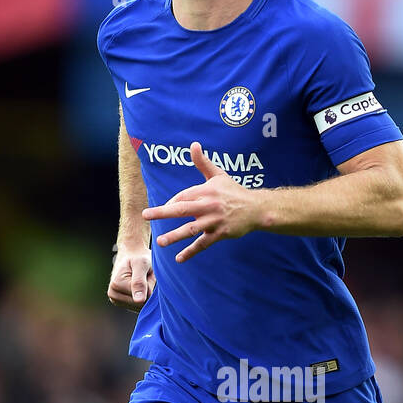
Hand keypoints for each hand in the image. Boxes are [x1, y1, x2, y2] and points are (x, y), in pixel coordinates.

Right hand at [108, 247, 154, 310]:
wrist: (133, 255)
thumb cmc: (139, 258)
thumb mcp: (141, 264)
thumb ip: (139, 282)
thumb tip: (139, 300)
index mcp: (116, 285)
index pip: (142, 298)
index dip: (150, 286)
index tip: (145, 273)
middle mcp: (113, 296)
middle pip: (141, 305)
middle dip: (148, 291)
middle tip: (145, 277)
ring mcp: (117, 301)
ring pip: (141, 307)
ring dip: (147, 294)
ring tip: (142, 281)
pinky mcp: (123, 304)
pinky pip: (139, 307)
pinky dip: (144, 298)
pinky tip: (140, 288)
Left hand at [143, 142, 259, 261]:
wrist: (257, 209)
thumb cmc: (234, 191)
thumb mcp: (218, 175)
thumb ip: (203, 162)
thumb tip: (193, 144)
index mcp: (206, 190)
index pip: (183, 196)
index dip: (171, 202)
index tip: (165, 208)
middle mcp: (208, 205)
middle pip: (182, 209)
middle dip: (163, 212)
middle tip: (146, 215)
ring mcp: (214, 221)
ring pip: (191, 229)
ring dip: (175, 235)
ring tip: (160, 242)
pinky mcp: (220, 233)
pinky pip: (203, 244)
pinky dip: (191, 251)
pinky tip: (179, 258)